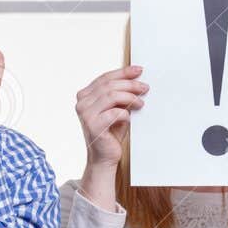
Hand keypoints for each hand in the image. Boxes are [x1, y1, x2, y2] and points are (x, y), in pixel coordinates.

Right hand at [74, 65, 146, 210]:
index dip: (123, 72)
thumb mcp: (115, 108)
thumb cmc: (111, 132)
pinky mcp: (93, 126)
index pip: (105, 78)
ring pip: (111, 96)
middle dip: (130, 84)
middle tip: (145, 88)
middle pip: (109, 85)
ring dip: (130, 97)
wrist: (104, 157)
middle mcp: (82, 103)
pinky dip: (125, 114)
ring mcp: (85, 114)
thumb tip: (136, 79)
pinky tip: (129, 118)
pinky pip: (114, 113)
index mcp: (84, 96)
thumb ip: (119, 94)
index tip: (139, 70)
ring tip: (140, 103)